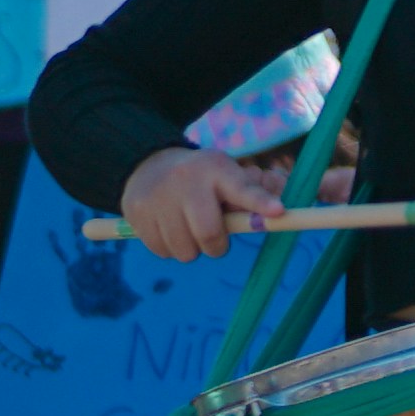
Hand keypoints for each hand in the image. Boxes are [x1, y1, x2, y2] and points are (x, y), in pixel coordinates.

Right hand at [119, 142, 279, 266]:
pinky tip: (171, 230)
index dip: (260, 203)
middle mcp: (185, 181)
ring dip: (192, 249)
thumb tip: (275, 215)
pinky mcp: (136, 214)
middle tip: (216, 242)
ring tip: (189, 230)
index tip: (278, 212)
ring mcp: (157, 198)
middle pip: (208, 234)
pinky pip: (161, 251)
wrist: (148, 164)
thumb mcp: (226, 175)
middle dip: (217, 246)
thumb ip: (249, 197)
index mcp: (216, 170)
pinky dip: (170, 248)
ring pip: (184, 250)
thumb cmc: (201, 177)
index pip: (242, 189)